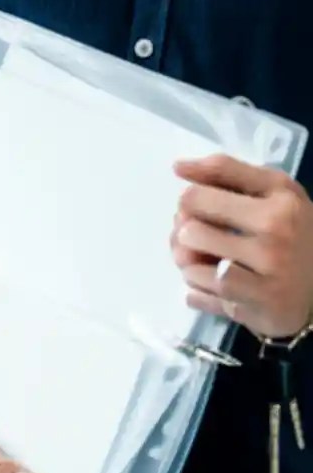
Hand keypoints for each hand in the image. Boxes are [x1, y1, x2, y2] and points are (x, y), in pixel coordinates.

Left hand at [173, 155, 312, 336]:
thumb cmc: (295, 235)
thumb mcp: (276, 194)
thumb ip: (229, 174)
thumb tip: (178, 166)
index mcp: (281, 199)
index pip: (210, 183)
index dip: (191, 196)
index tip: (193, 205)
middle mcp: (276, 232)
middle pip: (190, 224)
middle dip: (184, 230)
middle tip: (198, 237)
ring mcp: (266, 272)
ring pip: (188, 260)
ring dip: (188, 261)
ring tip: (206, 262)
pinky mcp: (253, 306)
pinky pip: (194, 291)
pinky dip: (196, 288)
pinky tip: (214, 284)